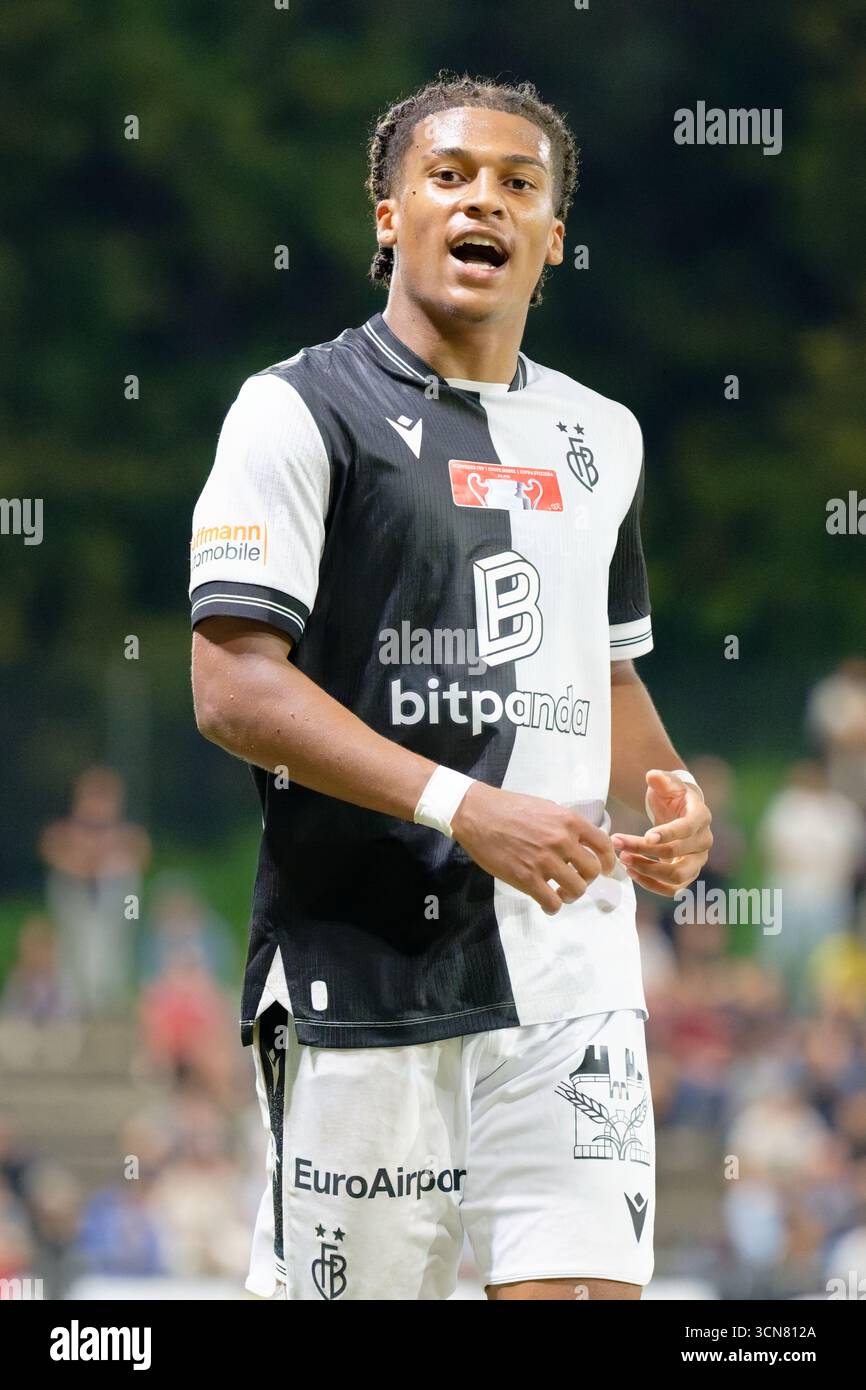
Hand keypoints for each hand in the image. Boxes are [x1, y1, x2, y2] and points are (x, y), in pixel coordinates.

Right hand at [451, 782, 616, 915]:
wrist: (477, 814)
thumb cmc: (509, 808)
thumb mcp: (546, 807)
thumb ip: (566, 825)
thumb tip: (581, 842)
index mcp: (569, 821)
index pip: (603, 845)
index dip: (609, 861)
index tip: (606, 870)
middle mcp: (561, 841)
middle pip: (592, 871)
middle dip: (587, 880)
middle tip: (576, 881)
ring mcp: (544, 861)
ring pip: (576, 889)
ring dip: (571, 895)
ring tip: (561, 893)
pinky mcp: (526, 878)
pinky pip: (552, 902)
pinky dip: (553, 907)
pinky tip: (547, 903)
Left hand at [610, 769, 712, 896]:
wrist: (681, 813)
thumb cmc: (673, 797)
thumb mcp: (668, 784)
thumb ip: (662, 780)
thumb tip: (652, 775)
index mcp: (701, 817)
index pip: (687, 829)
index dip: (667, 833)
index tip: (645, 836)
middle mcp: (704, 842)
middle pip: (677, 853)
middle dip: (645, 851)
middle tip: (620, 845)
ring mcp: (697, 862)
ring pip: (676, 877)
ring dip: (647, 871)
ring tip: (624, 860)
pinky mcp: (687, 875)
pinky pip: (672, 889)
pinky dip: (651, 884)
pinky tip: (631, 872)